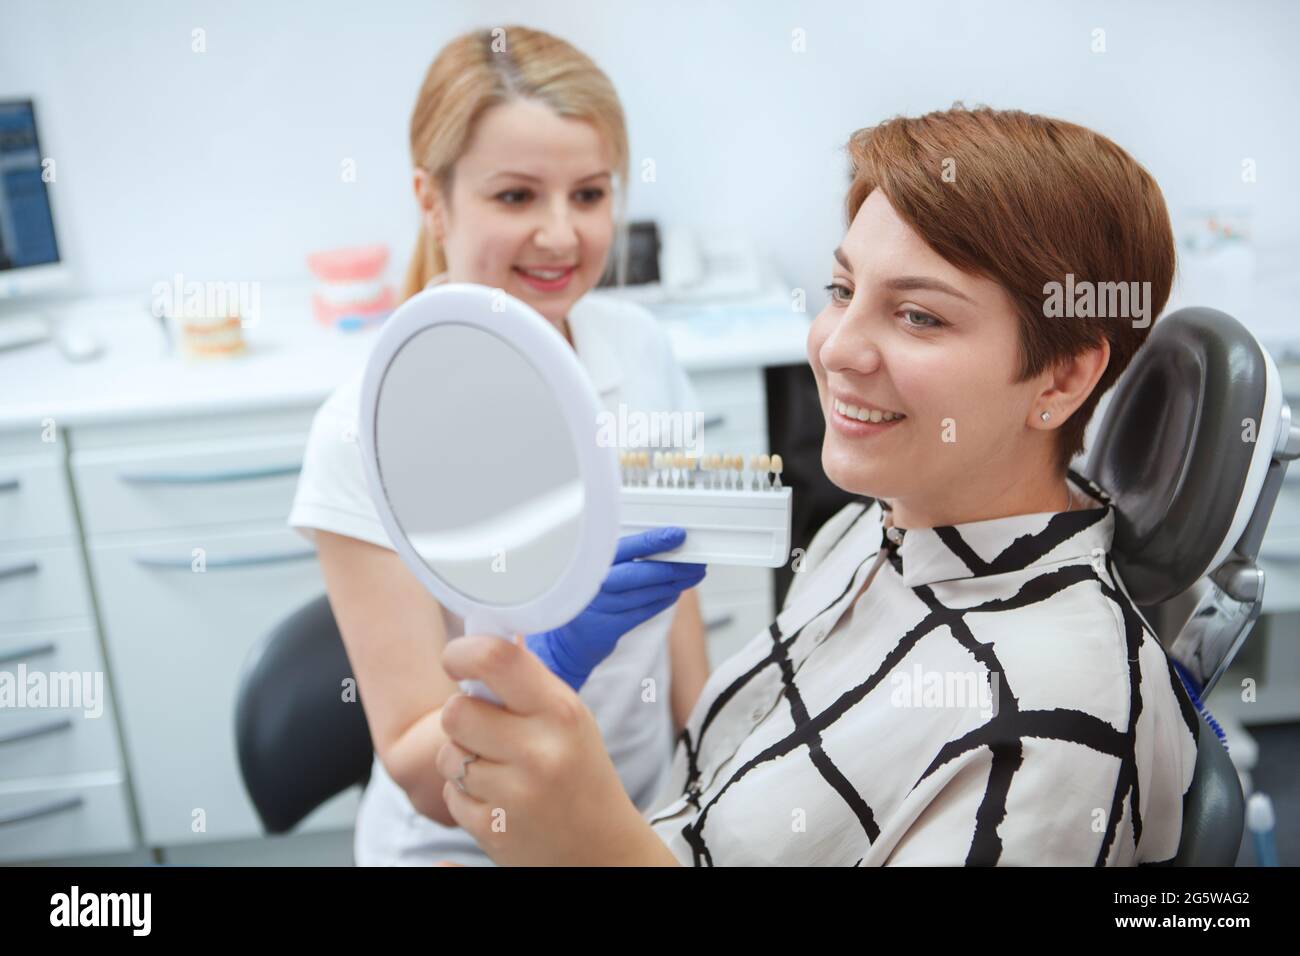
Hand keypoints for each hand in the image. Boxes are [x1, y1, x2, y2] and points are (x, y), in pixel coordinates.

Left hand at [438, 634, 678, 866]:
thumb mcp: (568, 717)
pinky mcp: (493, 830)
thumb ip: (526, 681)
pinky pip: (450, 794)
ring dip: (461, 758)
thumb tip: (487, 632)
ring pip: (447, 755)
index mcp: (560, 712)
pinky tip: (498, 797)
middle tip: (482, 725)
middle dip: (460, 716)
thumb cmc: (580, 770)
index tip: (455, 659)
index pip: (496, 660)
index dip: (462, 653)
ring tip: (497, 766)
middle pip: (455, 711)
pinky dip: (465, 795)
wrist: (602, 849)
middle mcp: (539, 751)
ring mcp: (515, 795)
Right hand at [526, 527, 704, 690]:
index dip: (654, 541)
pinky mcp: (612, 627)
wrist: (567, 637)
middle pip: (642, 573)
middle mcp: (596, 584)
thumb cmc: (588, 594)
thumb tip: (663, 541)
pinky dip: (664, 600)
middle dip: (674, 566)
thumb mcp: (598, 569)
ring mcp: (603, 607)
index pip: (627, 548)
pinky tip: (676, 592)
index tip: (678, 535)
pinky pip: (646, 611)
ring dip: (676, 584)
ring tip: (693, 575)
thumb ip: (623, 556)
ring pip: (648, 593)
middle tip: (696, 561)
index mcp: (591, 562)